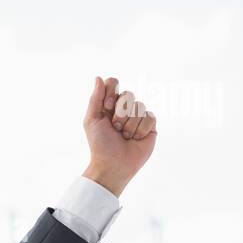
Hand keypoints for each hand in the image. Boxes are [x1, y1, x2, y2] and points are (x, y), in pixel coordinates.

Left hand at [81, 75, 156, 196]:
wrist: (113, 164)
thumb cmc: (100, 144)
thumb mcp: (92, 120)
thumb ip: (95, 98)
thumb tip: (98, 77)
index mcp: (109, 104)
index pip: (113, 83)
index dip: (111, 94)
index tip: (106, 108)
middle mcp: (124, 108)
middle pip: (128, 94)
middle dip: (120, 113)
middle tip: (115, 128)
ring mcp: (138, 116)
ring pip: (139, 106)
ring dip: (129, 124)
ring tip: (124, 136)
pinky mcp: (150, 126)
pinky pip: (150, 116)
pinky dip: (140, 129)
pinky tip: (135, 139)